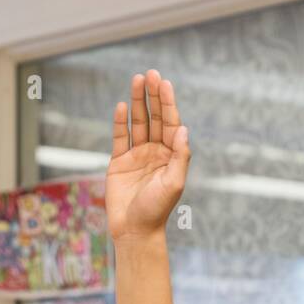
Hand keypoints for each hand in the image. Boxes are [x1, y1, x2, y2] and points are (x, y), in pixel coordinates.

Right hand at [106, 69, 190, 240]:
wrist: (135, 230)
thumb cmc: (157, 210)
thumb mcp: (174, 183)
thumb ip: (180, 155)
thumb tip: (184, 128)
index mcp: (171, 156)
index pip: (171, 123)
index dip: (168, 103)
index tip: (164, 83)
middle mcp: (155, 152)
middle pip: (155, 117)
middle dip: (153, 96)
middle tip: (150, 74)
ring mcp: (137, 156)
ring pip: (138, 122)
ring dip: (137, 102)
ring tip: (136, 80)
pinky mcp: (119, 162)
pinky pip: (120, 137)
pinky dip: (120, 122)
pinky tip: (120, 106)